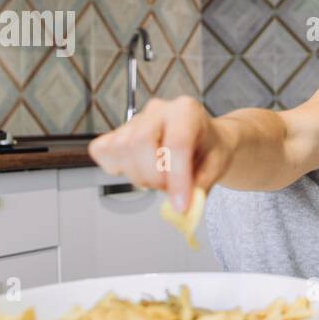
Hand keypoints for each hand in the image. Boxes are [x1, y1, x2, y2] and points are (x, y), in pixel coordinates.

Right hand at [87, 96, 232, 211]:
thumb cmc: (209, 150)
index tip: (181, 205)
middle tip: (168, 189)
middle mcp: (158, 110)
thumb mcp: (216, 169)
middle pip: (140, 141)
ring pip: (120, 148)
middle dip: (153, 176)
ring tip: (158, 180)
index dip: (177, 178)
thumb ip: (199, 189)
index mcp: (187, 111)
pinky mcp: (118, 132)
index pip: (177, 143)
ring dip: (138, 175)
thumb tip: (181, 209)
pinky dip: (115, 168)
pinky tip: (137, 170)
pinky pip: (102, 150)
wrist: (204, 141)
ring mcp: (135, 120)